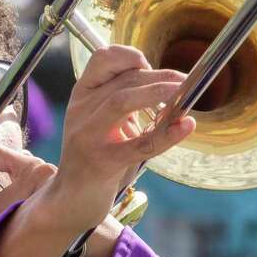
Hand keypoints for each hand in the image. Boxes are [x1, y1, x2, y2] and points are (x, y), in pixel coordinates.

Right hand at [0, 48, 192, 256]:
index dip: (128, 55)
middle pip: (122, 81)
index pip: (101, 59)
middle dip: (158, 78)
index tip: (149, 64)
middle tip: (185, 82)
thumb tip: (170, 83)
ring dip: (158, 93)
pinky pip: (139, 144)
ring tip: (184, 93)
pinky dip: (166, 133)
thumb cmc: (96, 156)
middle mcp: (81, 111)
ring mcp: (88, 136)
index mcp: (82, 96)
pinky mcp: (102, 162)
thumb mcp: (104, 121)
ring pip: (123, 102)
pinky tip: (186, 126)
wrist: (70, 200)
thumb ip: (127, 100)